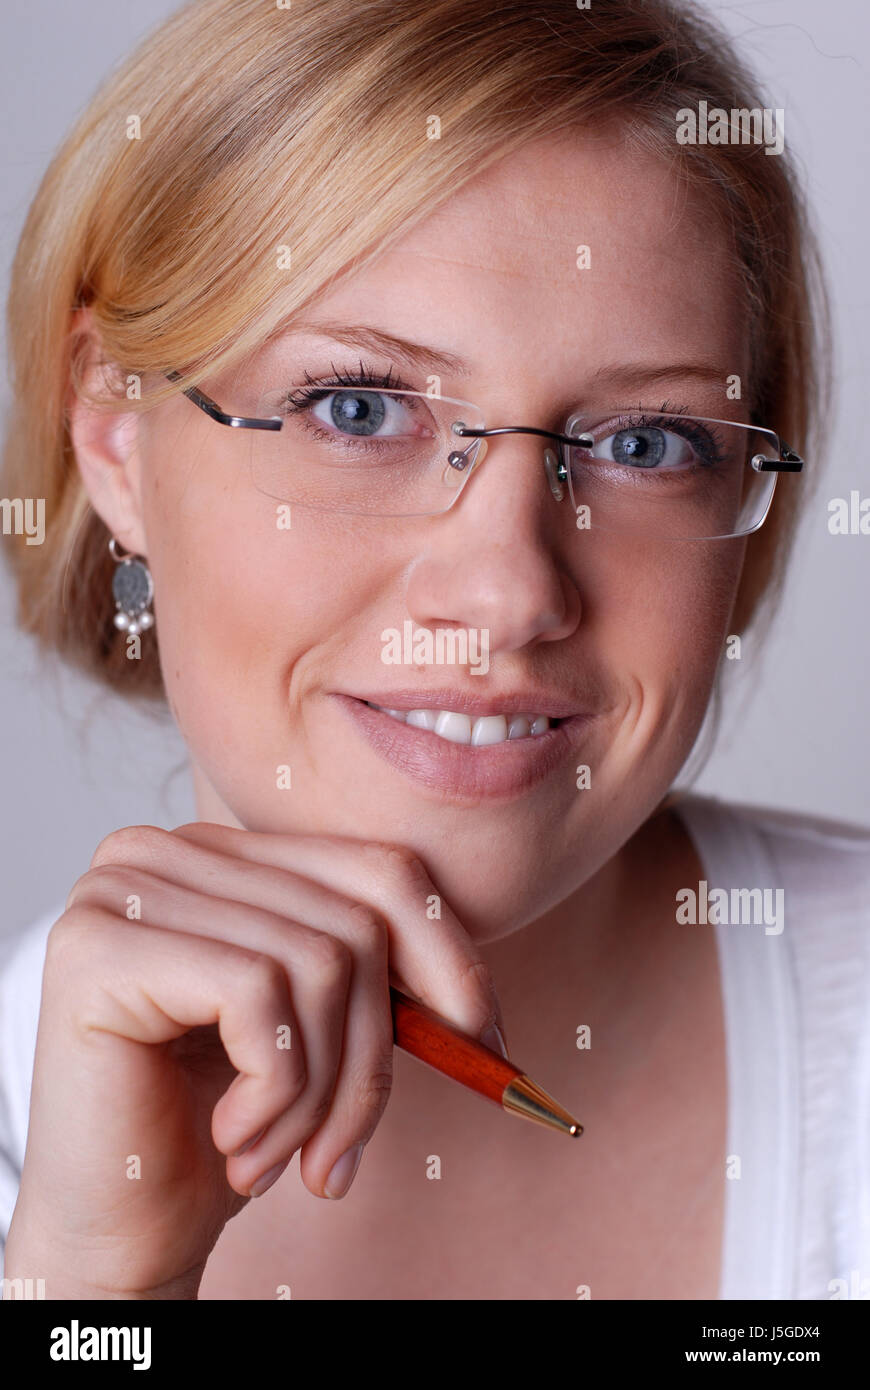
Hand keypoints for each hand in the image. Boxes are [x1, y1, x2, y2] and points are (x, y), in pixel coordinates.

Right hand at [4, 823, 504, 1298]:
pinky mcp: (101, 945)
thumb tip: (481, 1007)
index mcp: (222, 855)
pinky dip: (275, 1091)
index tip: (484, 1045)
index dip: (449, 959)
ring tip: (284, 1159)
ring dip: (321, 1093)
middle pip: (356, 922)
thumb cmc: (212, 1129)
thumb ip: (378, 979)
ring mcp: (126, 888)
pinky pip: (257, 995)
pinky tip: (236, 1142)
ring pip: (318, 961)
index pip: (379, 870)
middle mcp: (167, 850)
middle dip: (375, 1059)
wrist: (114, 1230)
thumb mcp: (316, 1034)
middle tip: (342, 1156)